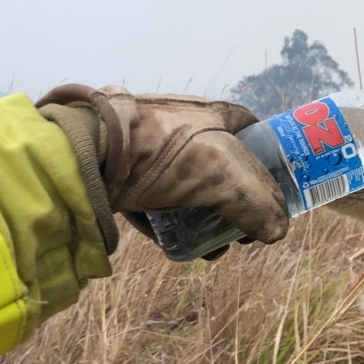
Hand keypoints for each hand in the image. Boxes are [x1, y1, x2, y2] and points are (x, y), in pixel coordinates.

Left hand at [36, 84, 288, 255]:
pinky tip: (177, 248)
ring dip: (205, 221)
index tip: (274, 195)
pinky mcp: (126, 174)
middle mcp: (185, 127)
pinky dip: (171, 225)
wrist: (86, 152)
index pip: (254, 134)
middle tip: (242, 232)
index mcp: (214, 114)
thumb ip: (259, 204)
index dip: (269, 163)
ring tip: (211, 249)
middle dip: (236, 204)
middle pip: (223, 168)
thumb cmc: (164, 151)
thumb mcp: (224, 175)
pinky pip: (157, 202)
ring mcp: (153, 151)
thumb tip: (277, 233)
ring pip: (190, 190)